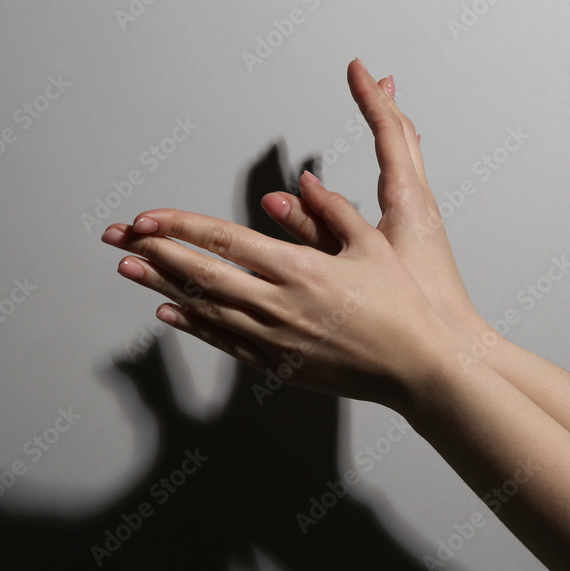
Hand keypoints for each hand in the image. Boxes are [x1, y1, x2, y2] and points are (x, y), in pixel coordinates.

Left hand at [100, 172, 463, 411]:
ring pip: (203, 307)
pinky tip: (164, 313)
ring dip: (160, 286)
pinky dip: (191, 326)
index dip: (179, 227)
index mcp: (300, 268)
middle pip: (201, 273)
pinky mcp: (275, 363)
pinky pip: (222, 341)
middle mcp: (278, 303)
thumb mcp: (372, 246)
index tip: (146, 217)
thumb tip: (299, 184)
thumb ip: (332, 211)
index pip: (224, 240)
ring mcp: (273, 337)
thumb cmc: (401, 305)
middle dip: (153, 250)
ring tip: (126, 268)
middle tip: (116, 237)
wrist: (416, 369)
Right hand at [261, 59, 490, 341]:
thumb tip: (282, 197)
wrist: (446, 342)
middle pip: (403, 138)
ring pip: (407, 158)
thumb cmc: (408, 307)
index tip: (357, 71)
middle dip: (384, 105)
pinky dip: (396, 158)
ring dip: (392, 127)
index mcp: (407, 201)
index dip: (368, 99)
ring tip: (381, 101)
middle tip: (371, 77)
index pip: (387, 134)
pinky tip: (390, 158)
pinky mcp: (417, 233)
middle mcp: (418, 204)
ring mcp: (421, 217)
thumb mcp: (350, 263)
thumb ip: (314, 227)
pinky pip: (405, 181)